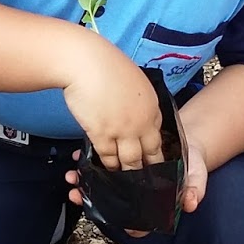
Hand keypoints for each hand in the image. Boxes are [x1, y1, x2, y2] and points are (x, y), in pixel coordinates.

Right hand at [62, 44, 161, 171]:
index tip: (152, 158)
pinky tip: (108, 171)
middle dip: (150, 167)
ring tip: (129, 182)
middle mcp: (142, 121)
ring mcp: (123, 130)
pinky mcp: (102, 134)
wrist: (86, 61)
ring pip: (131, 160)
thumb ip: (136, 97)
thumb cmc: (105, 63)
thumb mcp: (132, 79)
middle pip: (150, 152)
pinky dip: (108, 165)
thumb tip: (131, 106)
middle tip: (149, 181)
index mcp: (152, 105)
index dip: (154, 148)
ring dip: (129, 172)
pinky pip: (108, 157)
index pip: (157, 133)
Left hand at [62, 130, 206, 229]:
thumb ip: (194, 190)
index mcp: (153, 202)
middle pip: (111, 203)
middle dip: (92, 200)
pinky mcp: (121, 160)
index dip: (123, 223)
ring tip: (73, 176)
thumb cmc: (191, 162)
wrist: (186, 138)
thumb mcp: (196, 175)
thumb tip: (190, 204)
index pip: (137, 220)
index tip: (108, 219)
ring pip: (102, 185)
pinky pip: (102, 162)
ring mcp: (126, 177)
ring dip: (85, 181)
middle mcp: (136, 192)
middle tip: (77, 195)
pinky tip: (80, 156)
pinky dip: (89, 160)